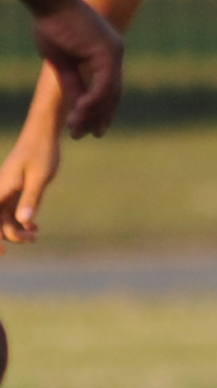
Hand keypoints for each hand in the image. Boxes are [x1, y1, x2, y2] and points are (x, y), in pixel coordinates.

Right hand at [0, 109, 63, 245]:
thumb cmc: (41, 152)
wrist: (42, 133)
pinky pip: (12, 212)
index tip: (2, 254)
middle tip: (33, 238)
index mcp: (1, 190)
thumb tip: (24, 221)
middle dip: (12, 235)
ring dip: (18, 230)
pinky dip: (21, 221)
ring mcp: (6, 191)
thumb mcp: (39, 177)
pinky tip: (35, 226)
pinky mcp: (15, 190)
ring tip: (35, 234)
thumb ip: (31, 199)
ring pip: (5, 219)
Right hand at [30, 0, 123, 136]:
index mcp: (105, 54)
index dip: (101, 110)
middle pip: (112, 94)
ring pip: (109, 93)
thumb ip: (74, 83)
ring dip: (92, 113)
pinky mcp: (108, 52)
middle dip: (99, 117)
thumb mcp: (63, 63)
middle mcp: (115, 53)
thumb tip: (78, 105)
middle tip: (84, 136)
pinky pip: (105, 84)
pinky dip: (94, 100)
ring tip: (76, 129)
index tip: (92, 130)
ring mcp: (114, 52)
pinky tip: (79, 112)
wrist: (50, 4)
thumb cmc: (52, 26)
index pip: (109, 88)